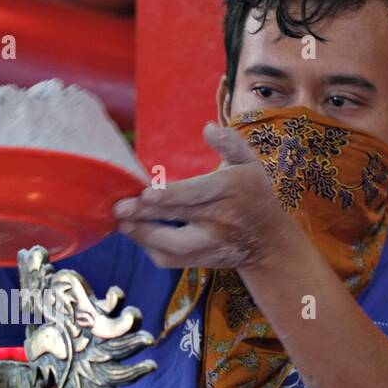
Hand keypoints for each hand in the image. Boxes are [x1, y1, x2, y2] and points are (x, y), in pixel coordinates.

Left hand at [113, 123, 293, 270]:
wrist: (268, 241)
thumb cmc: (253, 193)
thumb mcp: (249, 164)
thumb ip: (230, 143)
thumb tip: (207, 127)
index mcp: (231, 189)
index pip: (197, 193)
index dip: (171, 195)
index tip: (145, 194)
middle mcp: (222, 219)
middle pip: (179, 217)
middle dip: (146, 214)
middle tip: (119, 208)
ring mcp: (211, 243)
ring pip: (174, 246)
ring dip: (144, 236)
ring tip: (121, 224)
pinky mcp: (202, 260)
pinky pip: (172, 260)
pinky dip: (150, 248)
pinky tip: (135, 233)